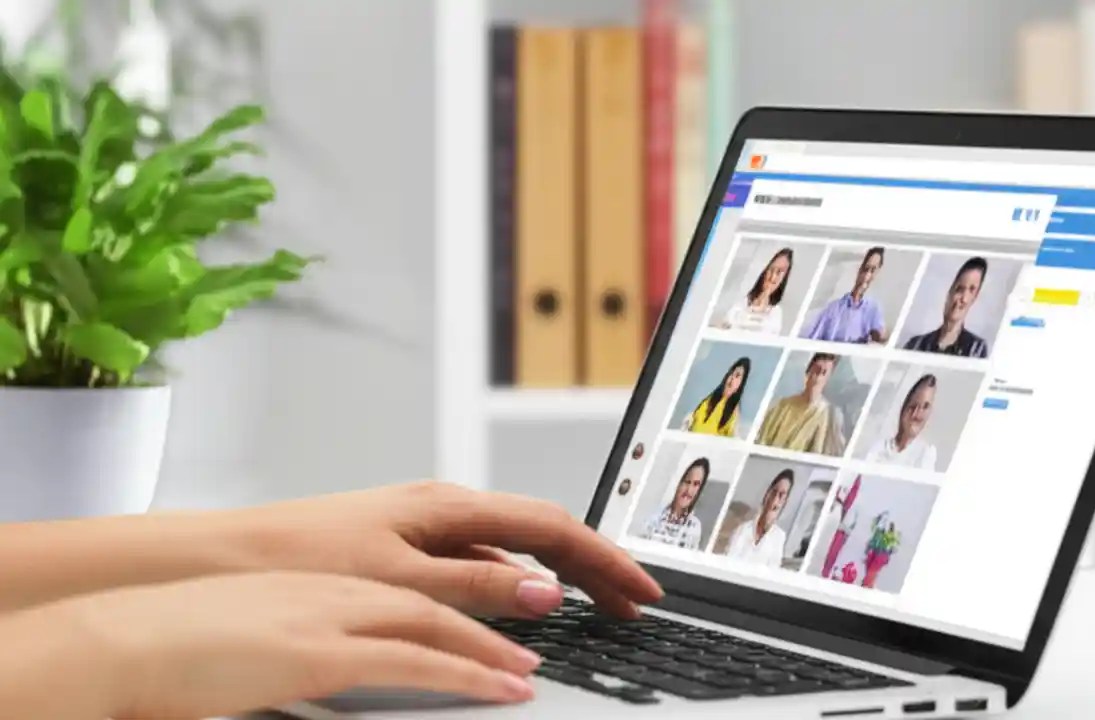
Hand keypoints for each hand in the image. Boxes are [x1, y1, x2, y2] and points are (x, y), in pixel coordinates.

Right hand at [0, 572, 539, 719]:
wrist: (128, 631)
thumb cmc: (189, 634)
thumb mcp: (273, 623)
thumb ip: (321, 633)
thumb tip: (345, 655)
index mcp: (332, 577)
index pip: (420, 577)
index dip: (473, 590)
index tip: (510, 606)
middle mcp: (341, 584)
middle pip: (443, 590)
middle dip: (502, 607)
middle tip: (543, 629)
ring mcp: (332, 612)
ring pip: (436, 620)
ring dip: (493, 645)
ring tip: (530, 670)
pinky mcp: (318, 651)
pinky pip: (412, 659)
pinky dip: (465, 671)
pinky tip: (498, 686)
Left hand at [231, 482, 662, 619]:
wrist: (228, 556)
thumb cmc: (304, 556)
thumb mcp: (399, 579)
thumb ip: (476, 584)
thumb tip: (543, 589)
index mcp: (450, 507)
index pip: (552, 528)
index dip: (604, 559)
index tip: (641, 589)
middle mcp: (445, 508)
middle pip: (542, 531)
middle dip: (594, 565)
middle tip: (632, 602)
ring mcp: (428, 525)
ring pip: (514, 544)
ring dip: (560, 573)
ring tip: (595, 603)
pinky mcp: (409, 544)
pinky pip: (484, 557)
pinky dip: (518, 579)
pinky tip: (522, 603)